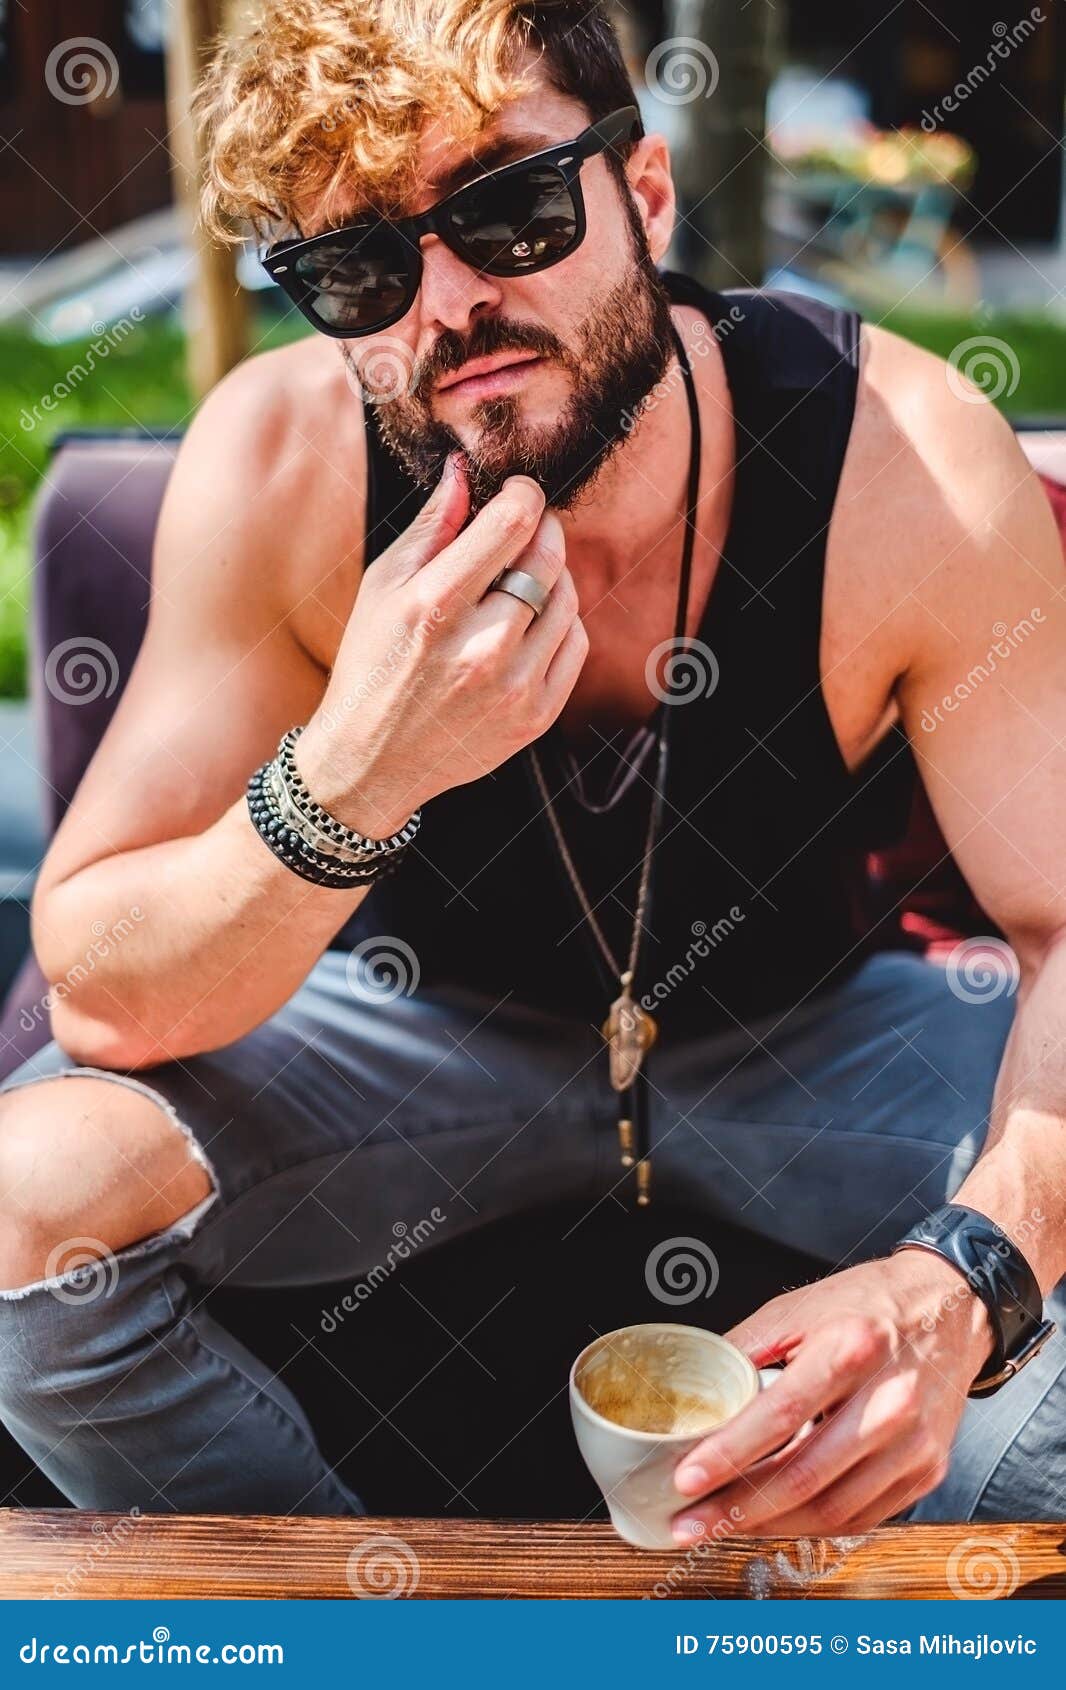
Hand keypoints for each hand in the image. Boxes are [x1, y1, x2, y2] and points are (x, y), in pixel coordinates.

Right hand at [296, 455, 586, 835]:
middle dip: (541, 531)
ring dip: (553, 577)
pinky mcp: (536, 716)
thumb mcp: (382, 587)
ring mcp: (514, 687)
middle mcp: (480, 648)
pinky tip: (529, 625)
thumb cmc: (372, 664)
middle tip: (525, 531)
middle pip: (547, 558)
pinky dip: (561, 623)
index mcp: (434, 607)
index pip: (511, 524)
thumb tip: (464, 470)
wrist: (372, 760)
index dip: (524, 495)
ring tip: (522, 581)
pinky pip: (576, 643)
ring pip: (568, 599)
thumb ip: (431, 527)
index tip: (518, 493)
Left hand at [670, 1252, 994, 1540]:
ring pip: (831, 1508)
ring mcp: (913, 1442)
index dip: (729, 1453)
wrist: (948, 1307)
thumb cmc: (868, 1304)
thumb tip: (694, 1395)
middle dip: (737, 1508)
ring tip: (724, 1523)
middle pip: (804, 1475)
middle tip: (690, 1522)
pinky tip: (777, 1518)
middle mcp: (890, 1399)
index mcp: (852, 1347)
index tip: (687, 1479)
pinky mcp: (927, 1469)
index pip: (780, 1414)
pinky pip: (861, 1516)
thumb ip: (744, 1350)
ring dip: (769, 1525)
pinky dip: (812, 1524)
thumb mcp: (797, 1307)